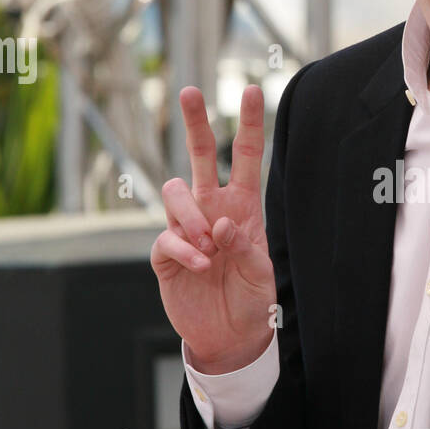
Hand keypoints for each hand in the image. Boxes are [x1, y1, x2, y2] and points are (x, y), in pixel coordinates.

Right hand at [150, 85, 276, 372]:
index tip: (249, 90)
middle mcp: (213, 209)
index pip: (246, 157)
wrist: (230, 338)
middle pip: (200, 155)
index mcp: (243, 207)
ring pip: (175, 191)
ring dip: (191, 214)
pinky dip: (185, 249)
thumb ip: (247, 248)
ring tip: (209, 247)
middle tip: (190, 92)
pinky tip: (201, 265)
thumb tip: (220, 225)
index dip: (249, 124)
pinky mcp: (166, 254)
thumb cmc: (252, 301)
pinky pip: (167, 237)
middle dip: (196, 122)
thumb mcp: (263, 275)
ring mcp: (187, 229)